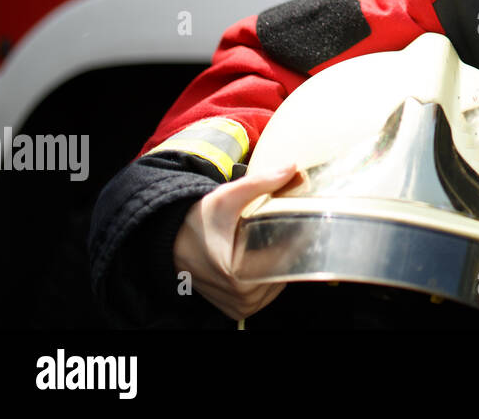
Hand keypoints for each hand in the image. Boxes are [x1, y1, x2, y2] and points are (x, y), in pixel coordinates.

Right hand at [172, 162, 298, 320]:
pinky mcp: (239, 310)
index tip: (305, 226)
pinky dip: (270, 278)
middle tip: (286, 231)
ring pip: (279, 284)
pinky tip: (264, 260)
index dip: (298, 243)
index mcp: (238, 275)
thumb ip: (260, 183)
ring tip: (272, 244)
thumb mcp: (227, 198)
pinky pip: (268, 294)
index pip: (286, 262)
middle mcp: (241, 297)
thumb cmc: (199, 221)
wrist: (173, 242)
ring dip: (281, 266)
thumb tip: (292, 168)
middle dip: (290, 252)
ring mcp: (241, 306)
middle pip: (285, 273)